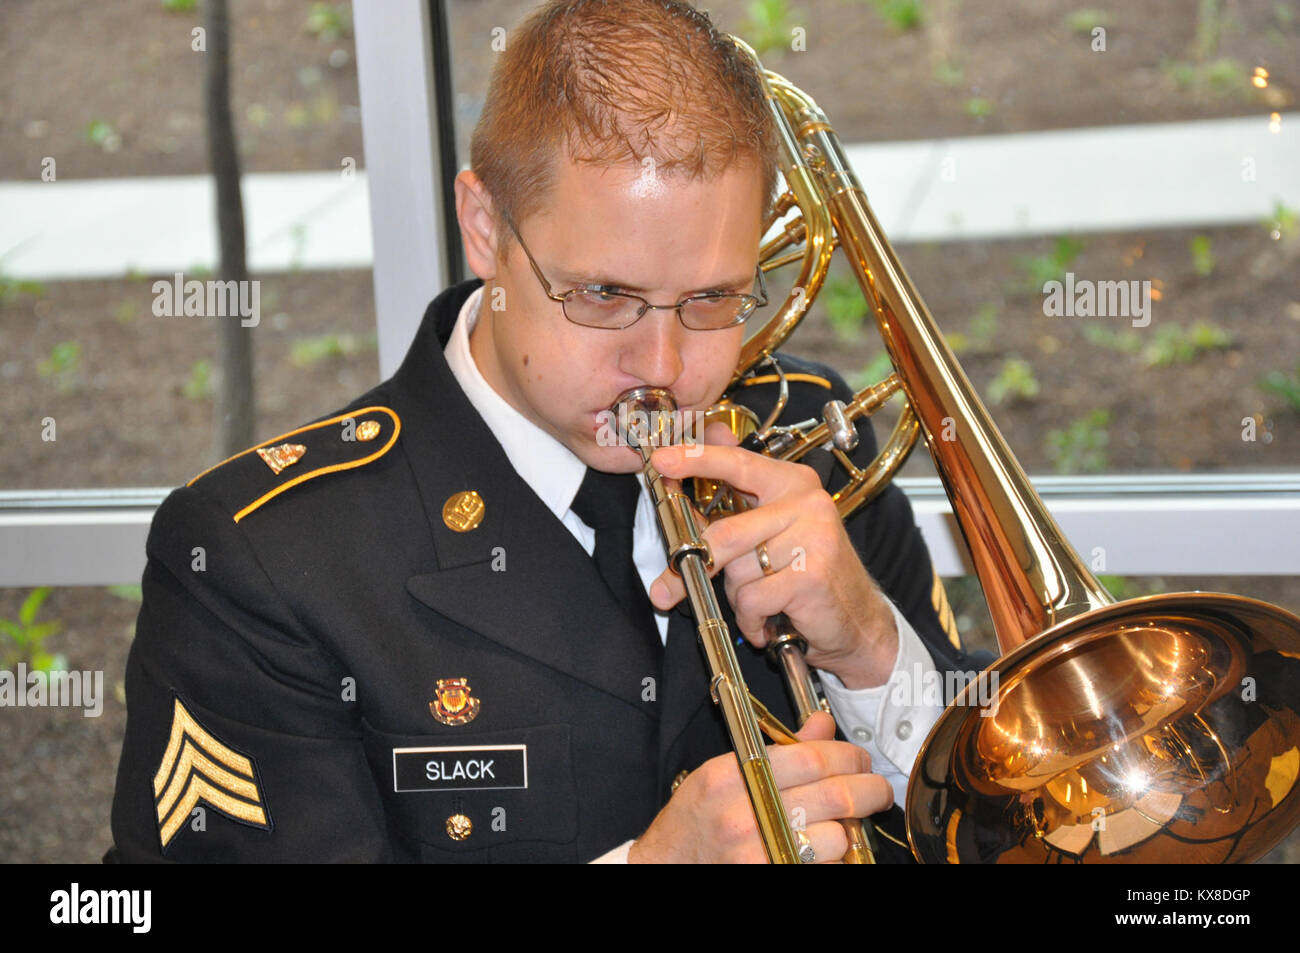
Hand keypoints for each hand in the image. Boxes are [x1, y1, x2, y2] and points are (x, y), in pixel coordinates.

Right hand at [627, 712, 891, 862]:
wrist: (662, 868)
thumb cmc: (693, 823)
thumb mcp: (724, 774)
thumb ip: (779, 749)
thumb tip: (822, 724)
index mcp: (732, 775)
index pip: (811, 756)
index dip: (849, 755)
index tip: (861, 759)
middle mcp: (745, 814)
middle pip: (834, 795)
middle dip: (870, 790)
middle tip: (878, 790)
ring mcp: (758, 854)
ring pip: (837, 838)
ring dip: (851, 831)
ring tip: (847, 826)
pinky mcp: (769, 877)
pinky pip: (825, 867)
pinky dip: (836, 860)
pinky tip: (827, 852)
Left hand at [647, 432, 897, 688]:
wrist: (858, 621)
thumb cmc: (806, 574)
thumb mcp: (768, 534)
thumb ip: (728, 510)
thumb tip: (678, 483)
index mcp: (792, 483)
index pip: (737, 463)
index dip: (696, 460)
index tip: (660, 460)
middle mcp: (807, 502)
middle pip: (726, 532)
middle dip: (699, 565)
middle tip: (668, 590)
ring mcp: (813, 537)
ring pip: (737, 570)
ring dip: (738, 596)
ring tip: (763, 600)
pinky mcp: (811, 574)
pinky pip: (751, 599)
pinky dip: (751, 618)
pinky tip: (771, 620)